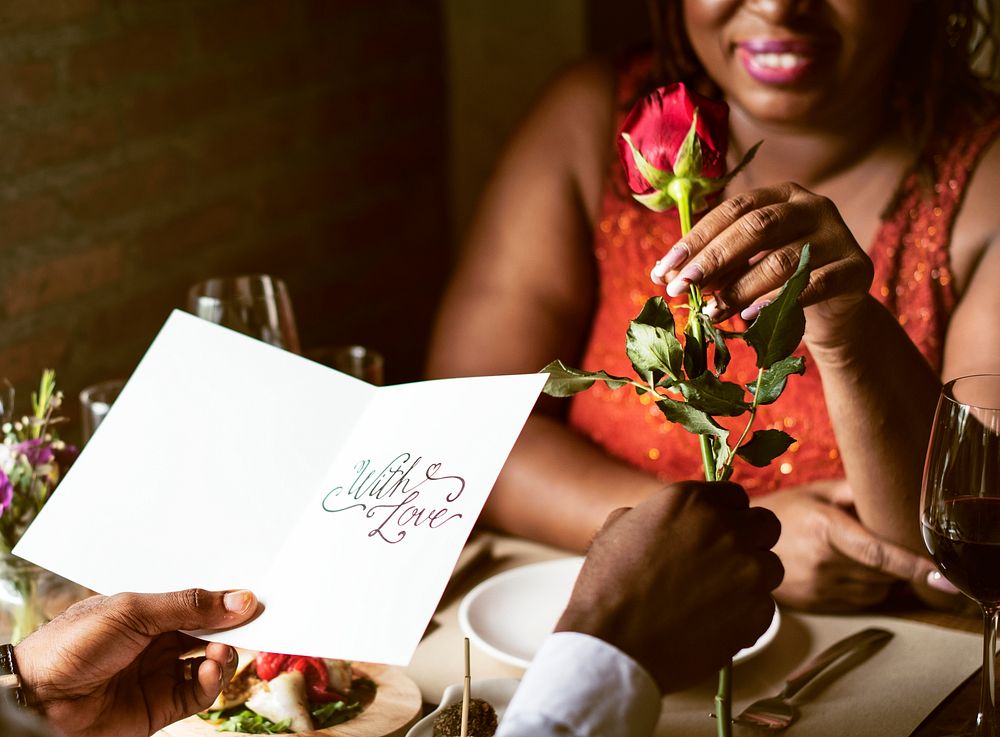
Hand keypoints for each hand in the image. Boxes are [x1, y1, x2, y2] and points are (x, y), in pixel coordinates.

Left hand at [15, 588, 259, 736]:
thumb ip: (190, 606)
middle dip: (232, 628)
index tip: (254, 601)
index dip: (225, 602)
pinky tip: (210, 671)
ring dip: (224, 656)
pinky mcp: (159, 707)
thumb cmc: (72, 645)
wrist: (36, 700)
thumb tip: (241, 599)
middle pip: (209, 632)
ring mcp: (158, 674)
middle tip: (254, 624)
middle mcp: (156, 642)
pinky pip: (199, 694)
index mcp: (148, 611)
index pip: (198, 603)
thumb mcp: (135, 611)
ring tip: (221, 652)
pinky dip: (212, 683)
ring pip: (210, 663)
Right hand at [555, 481, 782, 694]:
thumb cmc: (607, 587)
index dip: (727, 514)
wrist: (615, 644)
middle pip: (764, 525)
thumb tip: (671, 521)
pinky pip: (765, 606)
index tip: (717, 532)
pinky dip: (747, 615)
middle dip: (749, 541)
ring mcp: (748, 570)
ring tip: (717, 598)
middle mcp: (727, 528)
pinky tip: (715, 623)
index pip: (735, 496)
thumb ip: (656, 514)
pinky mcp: (758, 612)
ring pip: (771, 566)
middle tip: (725, 563)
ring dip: (750, 579)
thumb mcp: (619, 529)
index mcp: (691, 501)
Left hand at [649, 183, 873, 346]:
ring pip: (781, 260)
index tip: (665, 269)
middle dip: (713, 259)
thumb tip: (667, 276)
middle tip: (682, 287)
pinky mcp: (857, 268)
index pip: (733, 209)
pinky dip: (777, 302)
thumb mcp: (744, 268)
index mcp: (781, 195)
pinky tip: (750, 318)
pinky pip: (814, 285)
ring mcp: (838, 235)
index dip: (697, 239)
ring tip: (711, 311)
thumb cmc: (778, 283)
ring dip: (740, 289)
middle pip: (756, 227)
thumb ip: (715, 265)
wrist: (833, 313)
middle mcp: (812, 206)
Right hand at [753, 481, 941, 610]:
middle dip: (893, 560)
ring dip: (879, 575)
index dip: (911, 565)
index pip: (876, 551)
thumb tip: (894, 492)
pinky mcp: (817, 604)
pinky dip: (864, 587)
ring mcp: (818, 586)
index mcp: (824, 527)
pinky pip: (860, 602)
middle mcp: (822, 561)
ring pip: (876, 589)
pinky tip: (844, 569)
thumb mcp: (816, 492)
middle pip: (882, 571)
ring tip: (854, 553)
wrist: (740, 545)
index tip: (941, 576)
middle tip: (876, 538)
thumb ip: (855, 492)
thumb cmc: (782, 511)